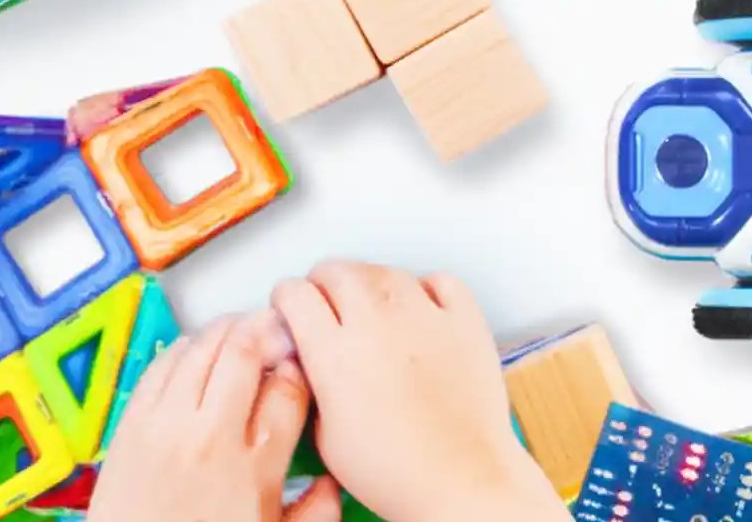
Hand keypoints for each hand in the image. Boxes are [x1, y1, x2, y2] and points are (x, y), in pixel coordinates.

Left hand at [88, 313, 339, 521]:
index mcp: (255, 466)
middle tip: (273, 325)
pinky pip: (160, 365)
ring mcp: (167, 425)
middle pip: (245, 353)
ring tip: (239, 327)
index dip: (298, 366)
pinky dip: (182, 347)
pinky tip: (194, 347)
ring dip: (224, 330)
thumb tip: (333, 484)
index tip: (299, 363)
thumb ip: (315, 514)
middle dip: (264, 330)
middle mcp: (212, 436)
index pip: (288, 391)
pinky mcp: (132, 424)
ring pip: (202, 349)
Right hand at [272, 261, 569, 521]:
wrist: (461, 482)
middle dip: (322, 284)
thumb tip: (305, 359)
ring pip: (383, 269)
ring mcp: (424, 316)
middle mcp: (377, 324)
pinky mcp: (463, 320)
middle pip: (336, 270)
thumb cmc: (398, 471)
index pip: (295, 293)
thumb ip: (310, 383)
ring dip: (369, 282)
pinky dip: (425, 287)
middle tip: (326, 303)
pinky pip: (439, 279)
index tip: (291, 307)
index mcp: (335, 353)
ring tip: (370, 308)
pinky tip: (418, 307)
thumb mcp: (324, 435)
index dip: (287, 299)